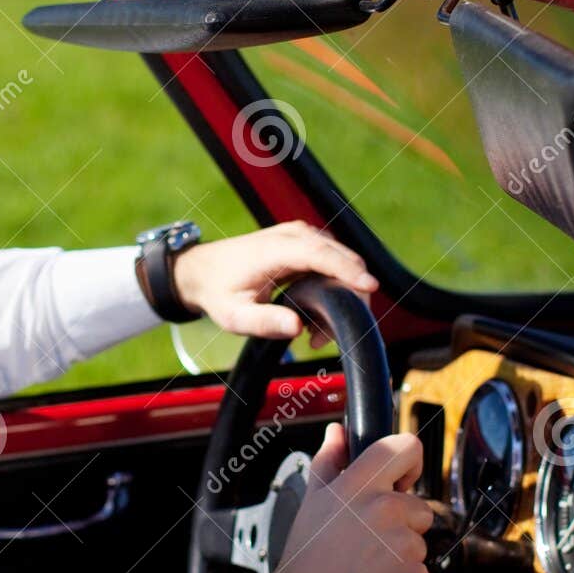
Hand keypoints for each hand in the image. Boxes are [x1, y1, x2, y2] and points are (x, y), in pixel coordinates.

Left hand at [170, 220, 378, 348]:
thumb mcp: (233, 316)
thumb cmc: (218, 291)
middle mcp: (294, 235)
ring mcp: (303, 236)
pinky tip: (314, 318)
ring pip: (343, 262)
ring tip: (314, 333)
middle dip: (347, 297)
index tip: (369, 287)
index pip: (321, 254)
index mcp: (276, 248)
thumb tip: (297, 327)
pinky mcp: (308, 244)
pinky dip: (334, 290)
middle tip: (322, 337)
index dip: (347, 270)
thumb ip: (264, 322)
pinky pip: (334, 264)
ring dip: (341, 297)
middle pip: (341, 258)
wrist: (204, 270)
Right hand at [232, 426, 431, 572]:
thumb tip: (337, 432)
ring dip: (401, 558)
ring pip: (419, 544)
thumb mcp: (312, 502)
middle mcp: (384, 509)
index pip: (406, 448)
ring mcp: (403, 545)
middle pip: (419, 507)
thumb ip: (329, 461)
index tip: (402, 480)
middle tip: (367, 544)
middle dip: (402, 524)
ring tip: (366, 569)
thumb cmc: (305, 559)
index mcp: (358, 486)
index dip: (410, 462)